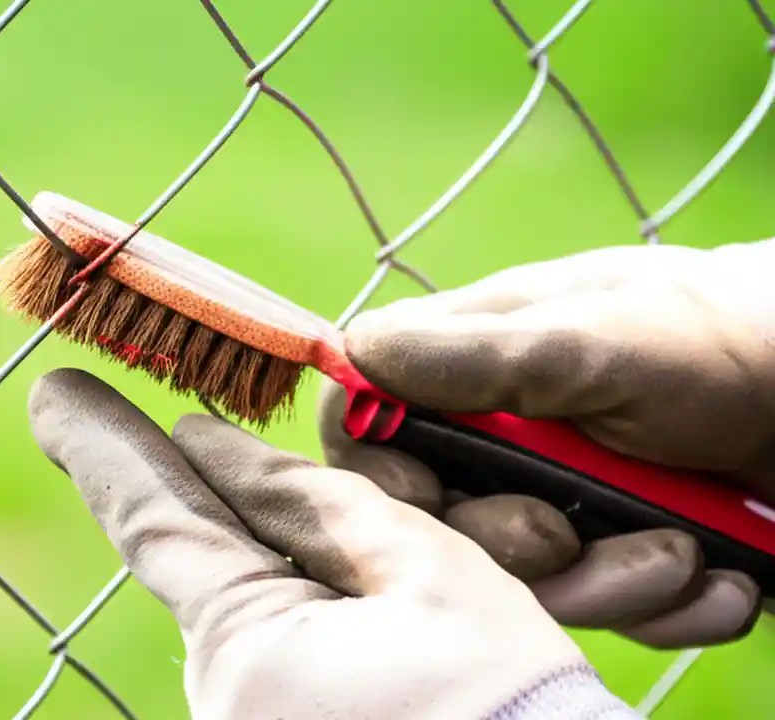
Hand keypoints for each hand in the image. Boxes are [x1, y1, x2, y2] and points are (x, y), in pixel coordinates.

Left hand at [29, 368, 636, 719]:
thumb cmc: (510, 704)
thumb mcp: (427, 573)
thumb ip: (312, 502)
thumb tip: (209, 448)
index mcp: (249, 647)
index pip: (149, 519)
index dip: (101, 446)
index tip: (56, 393)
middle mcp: (223, 701)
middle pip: (206, 564)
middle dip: (220, 499)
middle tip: (173, 428)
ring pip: (248, 613)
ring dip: (284, 564)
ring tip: (365, 561)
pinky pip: (271, 659)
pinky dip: (301, 614)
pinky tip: (364, 611)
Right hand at [328, 238, 774, 647]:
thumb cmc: (717, 342)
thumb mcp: (595, 341)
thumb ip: (477, 356)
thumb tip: (355, 353)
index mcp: (477, 363)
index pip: (372, 417)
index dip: (378, 469)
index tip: (426, 496)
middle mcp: (506, 435)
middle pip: (442, 520)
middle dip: (508, 545)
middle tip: (565, 535)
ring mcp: (562, 496)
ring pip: (525, 581)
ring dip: (605, 584)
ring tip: (682, 556)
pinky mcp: (618, 550)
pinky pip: (605, 608)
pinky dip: (665, 607)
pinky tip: (719, 579)